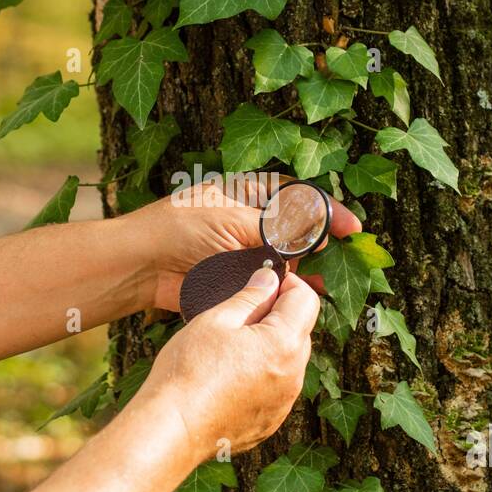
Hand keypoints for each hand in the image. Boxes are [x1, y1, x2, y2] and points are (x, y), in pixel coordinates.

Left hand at [128, 173, 362, 310]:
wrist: (140, 265)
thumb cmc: (177, 228)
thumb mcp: (231, 219)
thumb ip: (275, 228)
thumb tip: (314, 234)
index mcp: (246, 195)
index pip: (297, 197)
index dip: (326, 211)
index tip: (351, 228)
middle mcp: (249, 222)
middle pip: (297, 231)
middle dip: (322, 245)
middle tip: (347, 258)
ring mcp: (243, 252)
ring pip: (287, 262)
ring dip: (309, 272)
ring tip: (329, 283)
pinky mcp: (235, 280)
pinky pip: (269, 285)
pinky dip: (287, 291)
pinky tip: (304, 297)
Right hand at [135, 265, 319, 455]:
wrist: (172, 429)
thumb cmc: (189, 371)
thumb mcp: (217, 320)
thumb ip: (250, 296)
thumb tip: (269, 279)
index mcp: (284, 343)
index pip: (306, 299)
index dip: (287, 284)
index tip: (264, 283)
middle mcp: (294, 375)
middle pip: (300, 330)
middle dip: (278, 316)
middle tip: (239, 316)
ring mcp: (284, 402)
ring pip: (288, 360)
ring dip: (270, 347)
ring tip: (229, 350)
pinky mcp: (272, 421)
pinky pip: (277, 388)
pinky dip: (262, 376)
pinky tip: (229, 378)